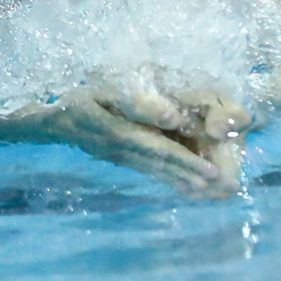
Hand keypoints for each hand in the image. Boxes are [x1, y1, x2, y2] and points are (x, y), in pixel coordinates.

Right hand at [27, 84, 250, 197]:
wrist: (51, 120)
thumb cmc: (82, 96)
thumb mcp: (105, 90)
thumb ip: (139, 103)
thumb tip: (172, 117)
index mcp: (120, 133)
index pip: (160, 150)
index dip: (187, 162)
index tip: (213, 173)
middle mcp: (122, 151)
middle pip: (164, 166)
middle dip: (197, 177)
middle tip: (229, 187)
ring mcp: (120, 159)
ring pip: (158, 172)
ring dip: (188, 181)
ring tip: (215, 190)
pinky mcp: (120, 160)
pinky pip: (150, 172)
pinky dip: (171, 180)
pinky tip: (188, 186)